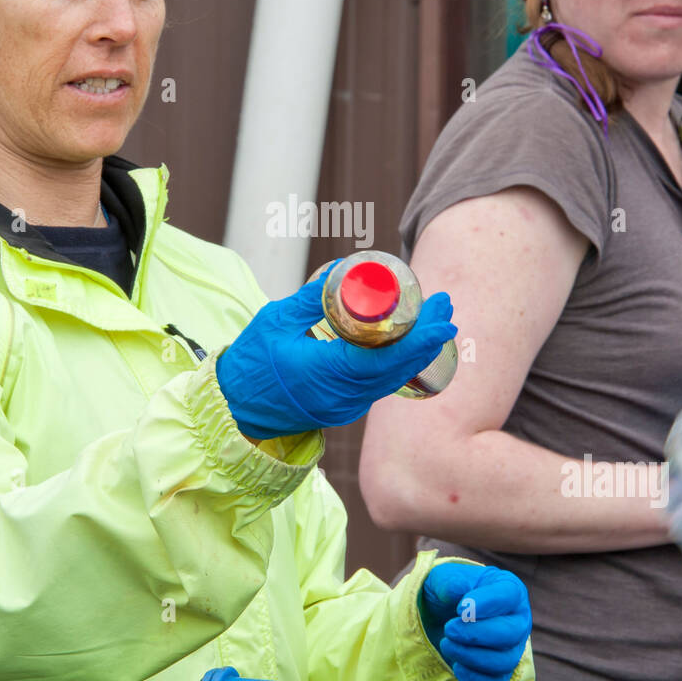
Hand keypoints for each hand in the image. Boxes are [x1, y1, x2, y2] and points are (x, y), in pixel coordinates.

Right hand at [216, 264, 457, 440]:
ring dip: (416, 350)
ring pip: (392, 379)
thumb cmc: (250, 364)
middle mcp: (343, 396)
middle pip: (398, 368)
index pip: (385, 358)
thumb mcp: (276, 321)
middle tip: (447, 308)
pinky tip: (409, 344)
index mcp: (326, 373)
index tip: (441, 318)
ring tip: (436, 321)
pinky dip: (398, 363)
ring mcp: (345, 406)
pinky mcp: (343, 408)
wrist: (234, 410)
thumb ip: (311, 299)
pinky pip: (380, 385)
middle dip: (428, 338)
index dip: (418, 340)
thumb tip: (344, 271)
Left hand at [418, 564, 530, 680]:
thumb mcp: (447, 577)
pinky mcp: (503, 671)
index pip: (508, 595)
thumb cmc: (452, 590)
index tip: (460, 608)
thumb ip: (451, 581)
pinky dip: (474, 677)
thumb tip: (459, 596)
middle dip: (475, 634)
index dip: (485, 603)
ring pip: (503, 661)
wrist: (447, 614)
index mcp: (510, 589)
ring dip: (471, 656)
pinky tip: (456, 665)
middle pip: (510, 633)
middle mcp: (518, 620)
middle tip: (449, 629)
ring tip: (447, 644)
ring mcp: (514, 648)